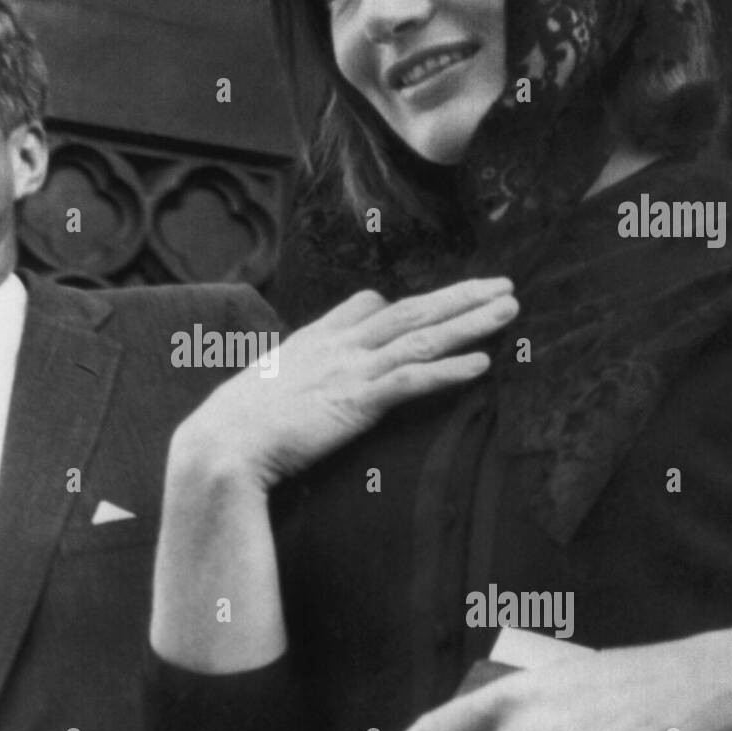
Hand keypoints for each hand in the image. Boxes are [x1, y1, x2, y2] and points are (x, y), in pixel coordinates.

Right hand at [175, 278, 517, 490]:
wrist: (222, 445)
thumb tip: (295, 374)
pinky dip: (449, 370)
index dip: (410, 303)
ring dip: (469, 322)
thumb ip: (290, 374)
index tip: (441, 299)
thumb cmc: (235, 426)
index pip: (368, 307)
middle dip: (460, 297)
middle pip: (410, 312)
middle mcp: (338, 346)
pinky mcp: (356, 402)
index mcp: (315, 340)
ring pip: (421, 338)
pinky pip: (412, 379)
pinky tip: (483, 363)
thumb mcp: (263, 386)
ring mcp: (349, 371)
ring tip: (509, 308)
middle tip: (503, 285)